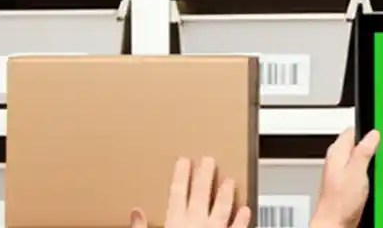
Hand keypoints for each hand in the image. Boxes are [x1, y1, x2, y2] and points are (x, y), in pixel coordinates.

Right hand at [130, 157, 250, 227]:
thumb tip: (136, 212)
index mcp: (174, 225)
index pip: (176, 195)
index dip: (180, 176)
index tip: (183, 162)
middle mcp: (194, 226)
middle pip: (200, 195)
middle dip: (204, 176)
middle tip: (209, 160)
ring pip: (221, 209)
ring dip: (225, 194)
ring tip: (230, 180)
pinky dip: (241, 220)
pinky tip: (246, 209)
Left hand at [310, 128, 379, 227]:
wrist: (336, 224)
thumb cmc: (340, 202)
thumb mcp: (357, 171)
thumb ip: (363, 151)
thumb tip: (373, 134)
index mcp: (337, 151)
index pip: (352, 130)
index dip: (367, 131)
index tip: (380, 135)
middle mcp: (337, 160)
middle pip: (357, 144)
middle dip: (371, 147)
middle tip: (381, 153)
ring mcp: (342, 172)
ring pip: (360, 158)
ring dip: (370, 162)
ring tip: (377, 169)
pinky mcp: (348, 183)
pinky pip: (361, 171)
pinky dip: (369, 173)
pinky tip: (373, 180)